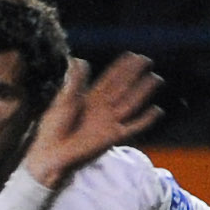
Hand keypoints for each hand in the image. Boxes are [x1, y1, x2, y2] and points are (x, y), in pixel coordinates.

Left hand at [20, 52, 161, 188]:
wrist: (52, 154)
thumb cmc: (53, 129)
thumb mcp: (62, 102)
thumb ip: (73, 83)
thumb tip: (77, 59)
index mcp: (89, 99)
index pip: (109, 79)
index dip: (120, 67)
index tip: (132, 55)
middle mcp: (102, 108)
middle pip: (123, 87)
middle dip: (134, 74)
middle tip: (147, 60)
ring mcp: (109, 122)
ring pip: (131, 103)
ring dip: (143, 91)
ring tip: (156, 78)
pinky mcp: (113, 137)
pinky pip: (134, 127)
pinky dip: (145, 120)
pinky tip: (157, 111)